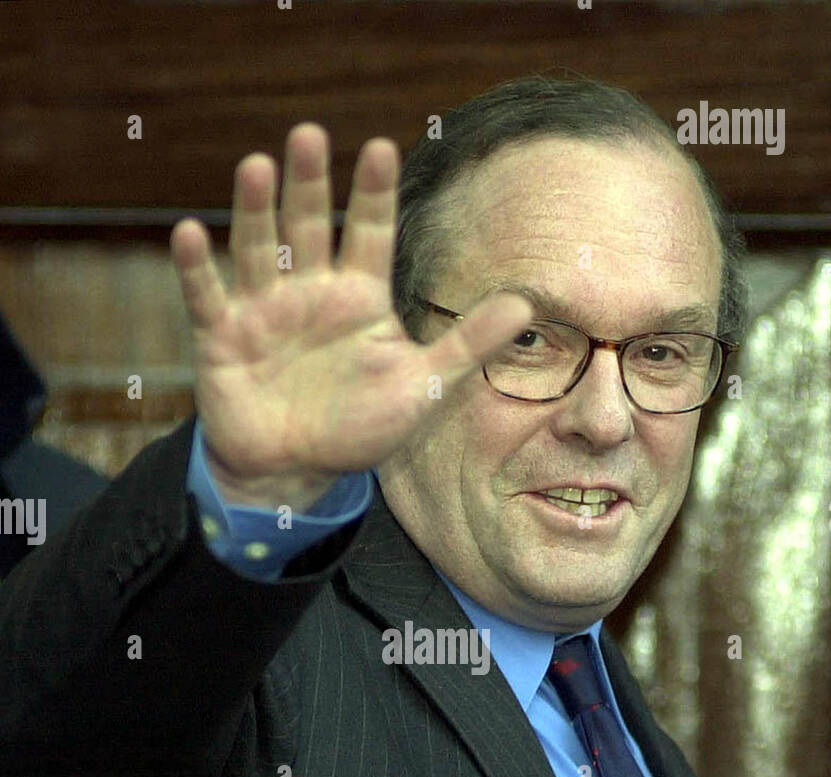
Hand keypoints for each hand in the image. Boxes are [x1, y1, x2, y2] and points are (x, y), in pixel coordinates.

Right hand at [169, 124, 531, 509]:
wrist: (295, 473)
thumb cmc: (358, 428)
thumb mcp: (421, 387)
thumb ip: (466, 345)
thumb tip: (525, 304)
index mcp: (359, 297)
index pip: (371, 233)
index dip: (375, 193)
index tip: (382, 147)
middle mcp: (310, 291)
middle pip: (311, 226)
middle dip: (310, 183)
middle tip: (310, 134)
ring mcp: (263, 310)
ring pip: (259, 249)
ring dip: (256, 210)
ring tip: (256, 165)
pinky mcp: (222, 338)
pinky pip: (207, 297)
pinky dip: (196, 268)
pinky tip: (189, 233)